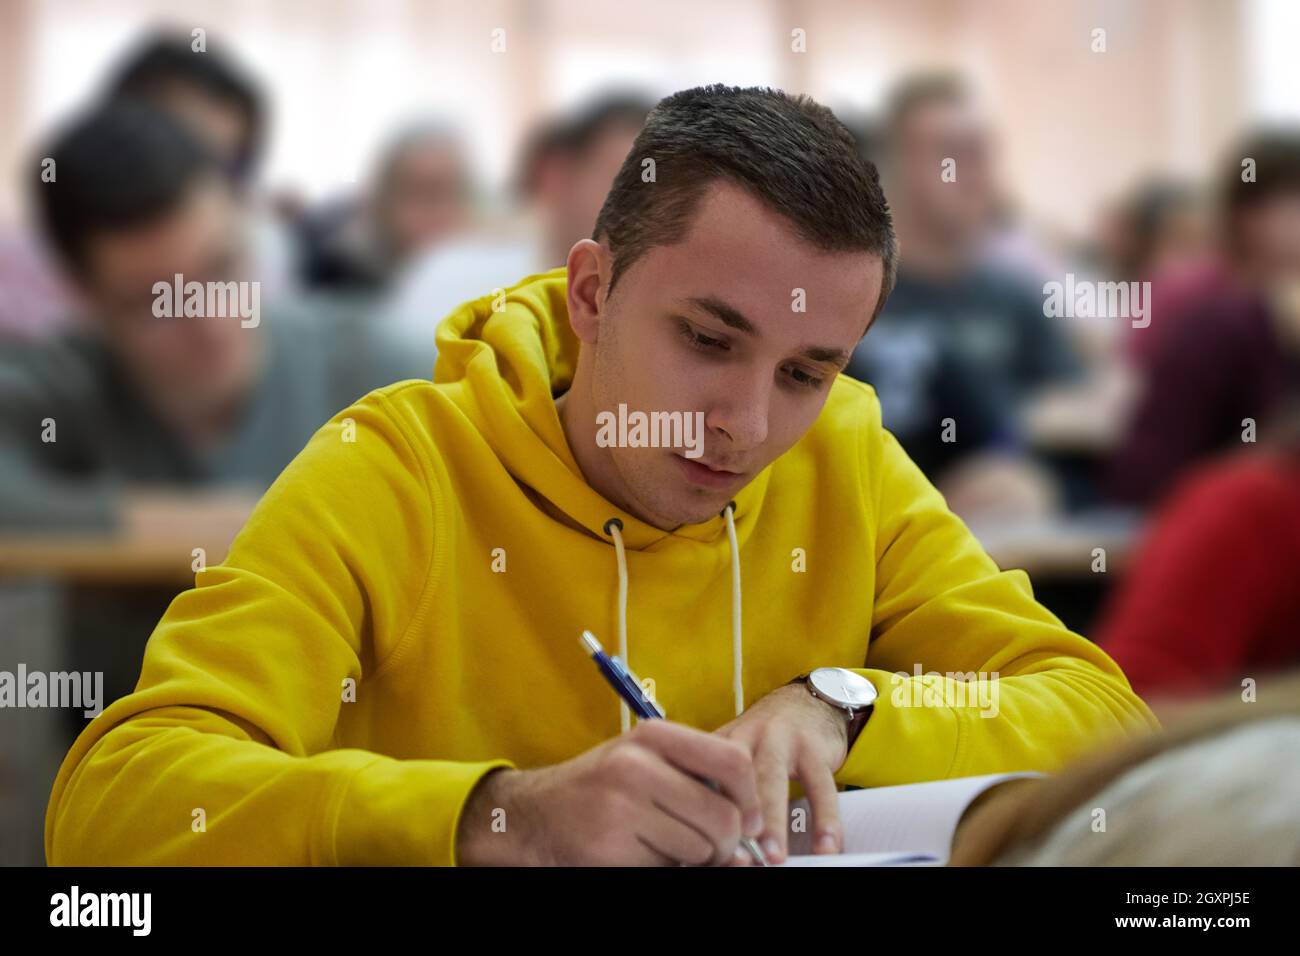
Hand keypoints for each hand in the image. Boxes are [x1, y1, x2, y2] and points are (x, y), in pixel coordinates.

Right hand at [454, 720, 763, 865]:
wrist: (535, 814)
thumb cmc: (604, 788)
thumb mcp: (648, 763)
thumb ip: (698, 782)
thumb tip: (754, 830)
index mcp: (653, 736)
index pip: (733, 762)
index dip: (751, 799)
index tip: (750, 820)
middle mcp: (636, 765)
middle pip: (724, 816)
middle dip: (726, 843)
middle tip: (711, 847)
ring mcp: (620, 806)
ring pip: (700, 849)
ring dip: (694, 858)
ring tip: (667, 844)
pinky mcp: (609, 846)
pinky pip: (668, 868)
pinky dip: (663, 868)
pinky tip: (641, 852)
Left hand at [713, 682, 849, 863]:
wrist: (803, 701)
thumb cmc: (761, 738)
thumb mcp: (731, 748)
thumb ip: (712, 780)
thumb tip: (692, 828)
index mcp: (721, 742)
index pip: (704, 775)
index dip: (702, 808)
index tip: (704, 842)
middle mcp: (747, 737)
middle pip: (735, 777)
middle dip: (734, 816)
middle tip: (734, 850)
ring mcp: (781, 740)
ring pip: (774, 780)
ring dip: (774, 821)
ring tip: (774, 856)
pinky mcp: (814, 748)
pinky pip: (821, 786)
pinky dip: (825, 818)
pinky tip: (827, 844)